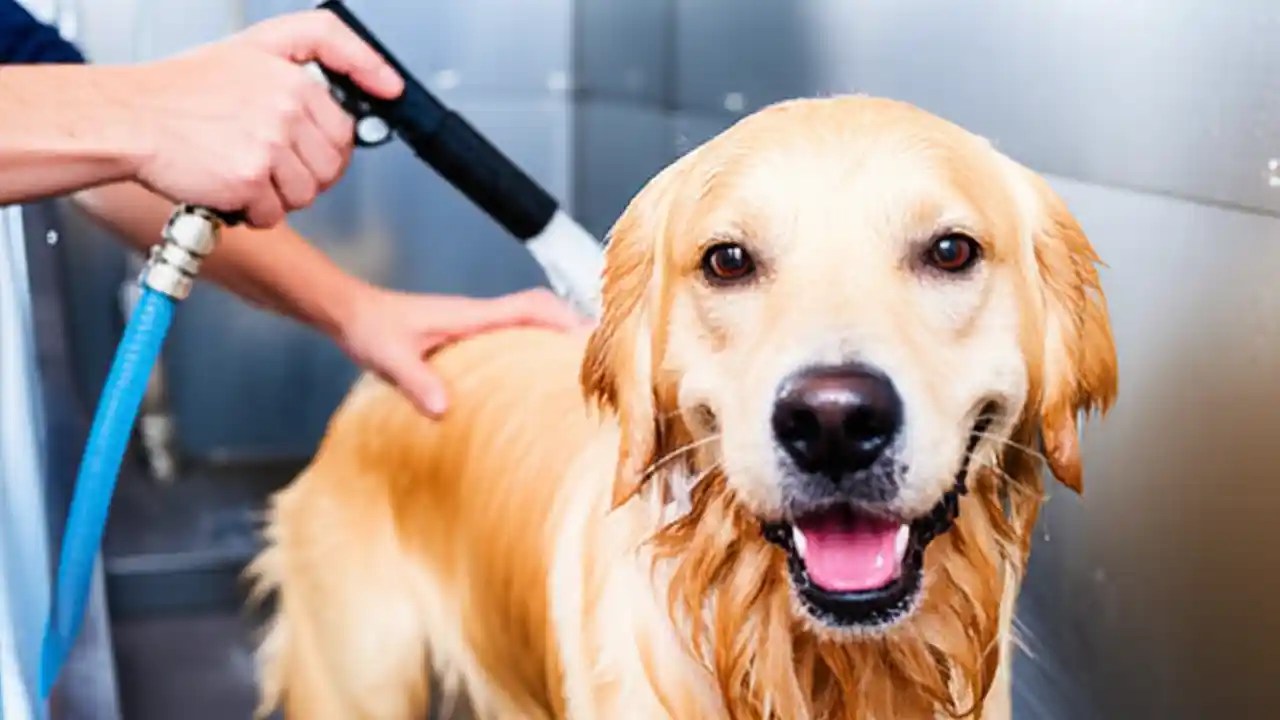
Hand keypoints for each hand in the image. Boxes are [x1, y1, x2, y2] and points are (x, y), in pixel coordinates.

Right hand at [124, 10, 402, 227]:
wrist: (130, 118)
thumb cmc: (184, 89)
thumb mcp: (257, 45)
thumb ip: (323, 45)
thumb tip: (387, 80)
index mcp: (293, 78)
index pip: (345, 128)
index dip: (328, 146)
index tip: (314, 150)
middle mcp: (285, 108)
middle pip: (331, 166)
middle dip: (305, 174)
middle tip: (270, 164)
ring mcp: (268, 144)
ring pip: (307, 194)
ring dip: (279, 196)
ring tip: (246, 173)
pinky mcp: (248, 178)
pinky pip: (274, 215)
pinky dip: (253, 213)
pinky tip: (229, 188)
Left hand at [338, 287, 591, 417]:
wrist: (349, 314)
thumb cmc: (369, 330)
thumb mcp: (390, 359)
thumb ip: (415, 381)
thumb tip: (443, 409)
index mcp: (471, 316)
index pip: (531, 306)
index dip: (565, 318)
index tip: (594, 336)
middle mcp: (479, 317)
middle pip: (541, 312)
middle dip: (574, 327)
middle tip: (601, 358)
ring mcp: (474, 325)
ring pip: (528, 323)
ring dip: (555, 337)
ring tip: (577, 370)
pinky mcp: (465, 336)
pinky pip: (511, 336)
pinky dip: (531, 347)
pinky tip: (532, 377)